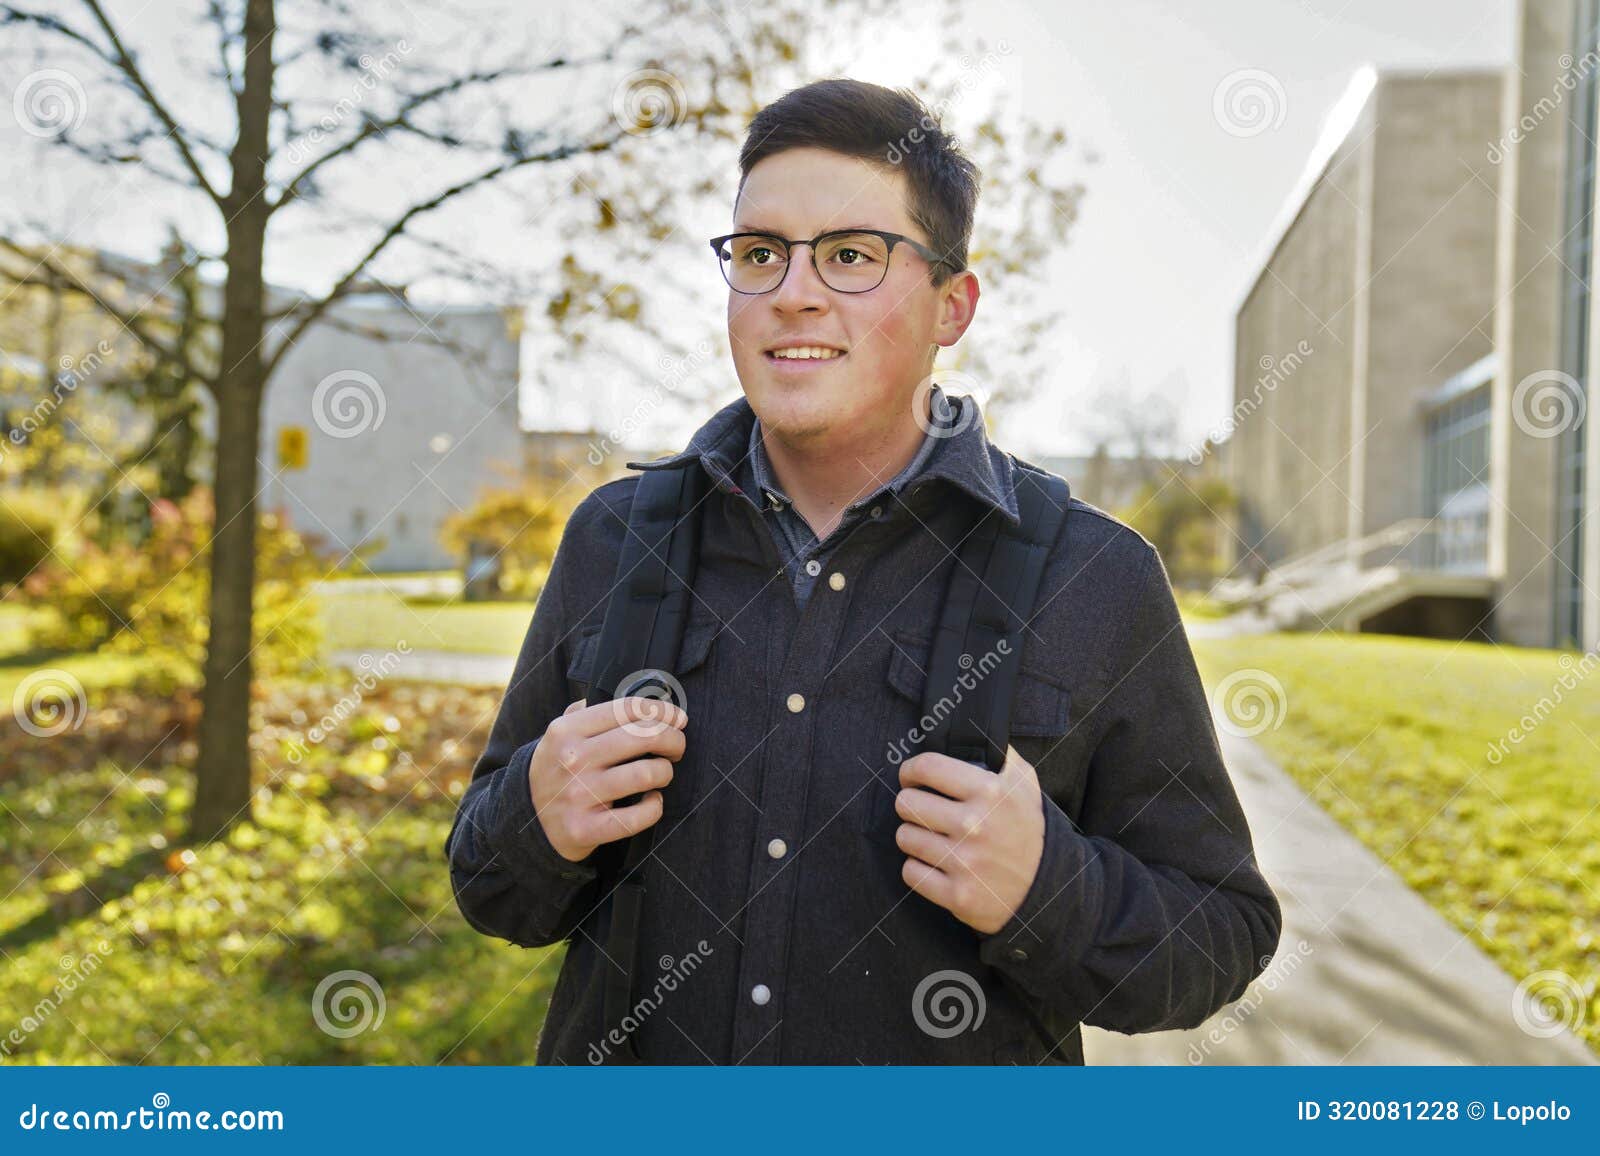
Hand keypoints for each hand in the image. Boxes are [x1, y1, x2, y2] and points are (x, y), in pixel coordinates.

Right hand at [528, 696, 686, 862]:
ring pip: (646, 774)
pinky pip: (638, 817)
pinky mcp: (585, 829)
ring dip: (665, 772)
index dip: (662, 711)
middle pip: (643, 737)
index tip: (678, 719)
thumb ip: (591, 711)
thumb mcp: (561, 734)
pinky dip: (654, 807)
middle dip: (673, 739)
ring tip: (661, 773)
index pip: (627, 709)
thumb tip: (642, 697)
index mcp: (567, 730)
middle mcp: (572, 760)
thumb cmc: (558, 768)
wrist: (526, 819)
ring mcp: (578, 796)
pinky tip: (651, 801)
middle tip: (677, 747)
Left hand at [894, 745, 1044, 934]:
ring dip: (914, 837)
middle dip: (911, 805)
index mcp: (990, 791)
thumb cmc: (1028, 829)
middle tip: (924, 810)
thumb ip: (999, 753)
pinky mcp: (958, 894)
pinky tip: (936, 865)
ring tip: (932, 838)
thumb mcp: (1024, 783)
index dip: (911, 770)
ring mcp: (965, 862)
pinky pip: (911, 872)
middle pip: (906, 803)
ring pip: (904, 837)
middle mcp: (975, 825)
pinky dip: (918, 869)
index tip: (912, 777)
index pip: (926, 766)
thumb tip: (971, 726)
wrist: (1047, 888)